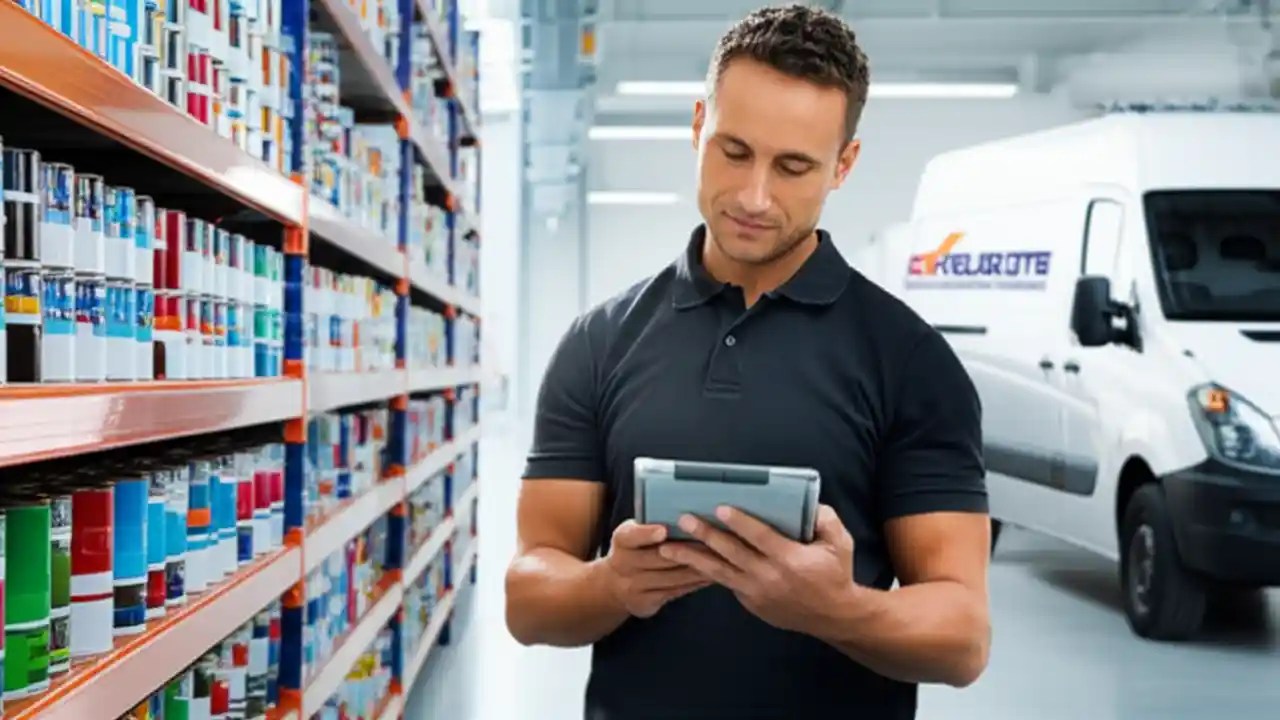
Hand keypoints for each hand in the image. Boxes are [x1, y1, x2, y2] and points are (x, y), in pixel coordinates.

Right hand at [601, 520, 711, 618]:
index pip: (632, 536)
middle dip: (687, 551)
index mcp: (622, 540)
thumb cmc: (633, 550)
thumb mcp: (633, 534)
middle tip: (713, 543)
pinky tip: (713, 576)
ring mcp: (634, 587)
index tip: (663, 530)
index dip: (647, 534)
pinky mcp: (646, 603)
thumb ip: (650, 525)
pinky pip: (676, 592)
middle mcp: (624, 564)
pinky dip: (696, 583)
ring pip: (672, 577)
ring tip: (721, 559)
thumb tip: (687, 513)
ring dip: (698, 569)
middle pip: (658, 559)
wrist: (612, 587)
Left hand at [659, 505, 854, 634]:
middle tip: (684, 520)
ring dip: (691, 558)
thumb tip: (808, 502)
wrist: (833, 616)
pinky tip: (689, 560)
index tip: (720, 508)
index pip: (759, 537)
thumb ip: (825, 520)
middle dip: (705, 535)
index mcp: (790, 560)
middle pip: (730, 553)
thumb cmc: (835, 574)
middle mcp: (769, 577)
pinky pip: (726, 583)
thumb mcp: (839, 543)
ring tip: (667, 548)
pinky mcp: (750, 603)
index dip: (739, 522)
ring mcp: (756, 593)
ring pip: (718, 572)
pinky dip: (706, 571)